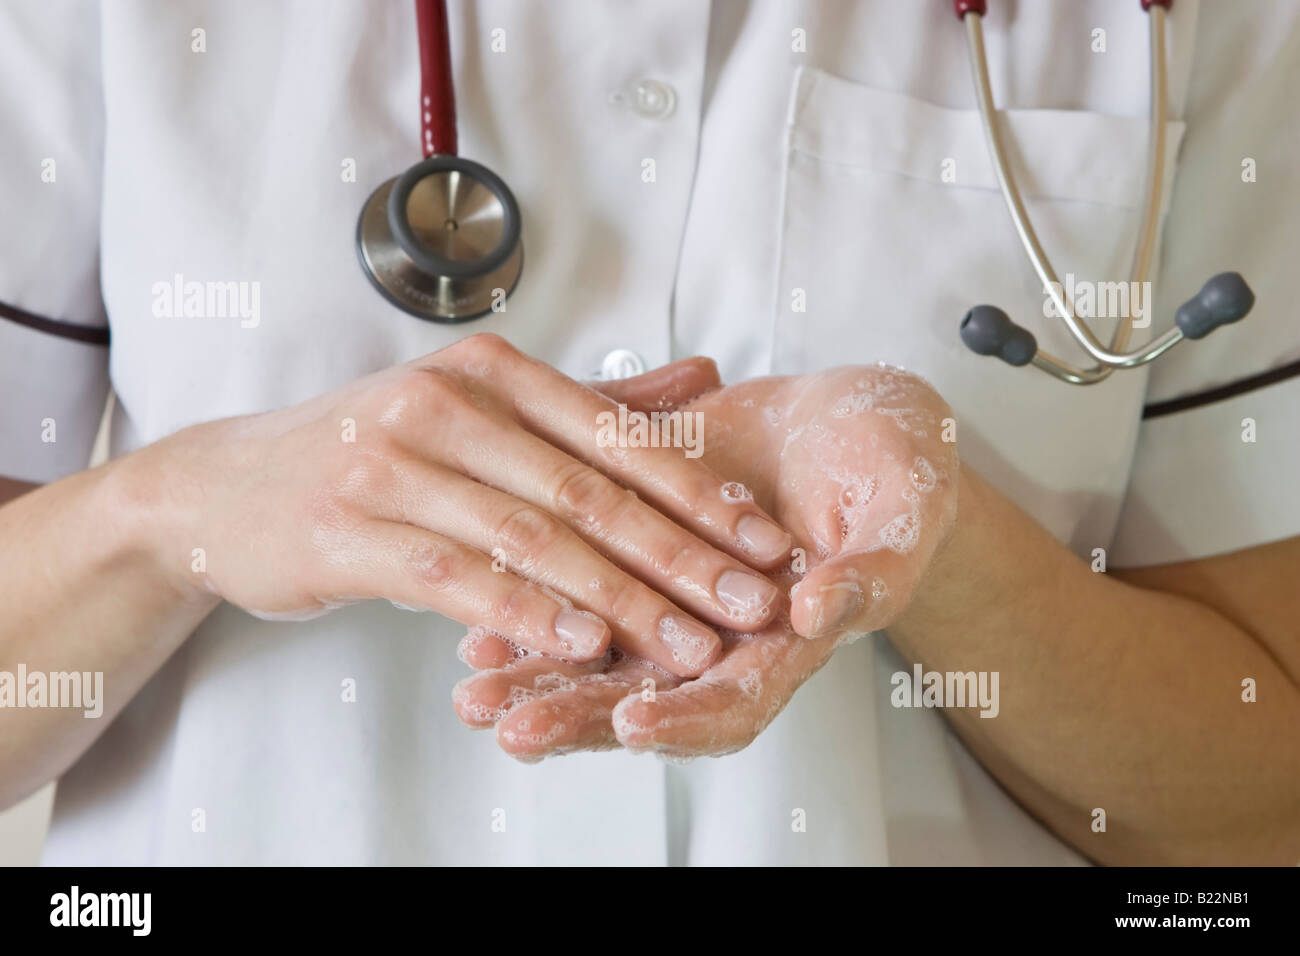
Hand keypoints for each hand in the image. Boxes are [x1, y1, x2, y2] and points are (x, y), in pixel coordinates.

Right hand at [128, 334, 793, 677]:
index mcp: (492, 371)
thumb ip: (591, 402)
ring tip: (689, 642)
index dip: (699, 490)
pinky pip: (456, 575)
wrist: (225, 488)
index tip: (764, 540)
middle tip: (752, 602)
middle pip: (588, 489)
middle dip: (681, 553)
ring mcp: (394, 463)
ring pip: (532, 536)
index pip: (618, 434)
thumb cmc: (370, 451)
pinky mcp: (351, 528)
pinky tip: (582, 646)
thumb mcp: (479, 408)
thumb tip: (702, 379)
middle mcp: (447, 404)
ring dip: (621, 597)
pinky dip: (525, 612)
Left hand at [452, 364, 957, 756]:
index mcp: (792, 639)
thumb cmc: (899, 465)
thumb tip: (818, 614)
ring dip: (535, 672)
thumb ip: (872, 570)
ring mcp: (675, 596)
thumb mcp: (905, 509)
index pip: (736, 701)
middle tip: (510, 728)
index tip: (634, 724)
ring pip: (600, 650)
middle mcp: (724, 635)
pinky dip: (531, 603)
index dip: (688, 718)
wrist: (853, 418)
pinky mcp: (638, 547)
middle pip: (648, 695)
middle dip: (577, 714)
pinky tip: (474, 618)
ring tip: (471, 689)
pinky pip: (579, 587)